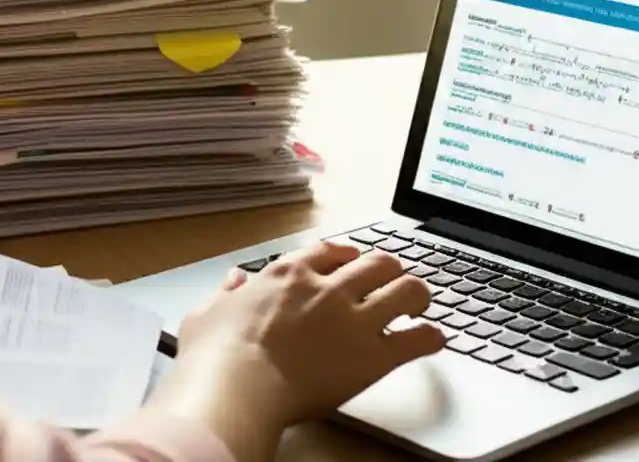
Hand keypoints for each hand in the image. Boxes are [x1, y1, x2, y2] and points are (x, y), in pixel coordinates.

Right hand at [149, 242, 445, 460]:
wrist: (234, 388)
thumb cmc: (214, 357)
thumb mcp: (206, 313)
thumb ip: (225, 293)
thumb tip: (234, 281)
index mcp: (289, 275)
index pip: (331, 250)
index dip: (347, 255)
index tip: (351, 262)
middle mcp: (327, 288)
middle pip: (377, 262)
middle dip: (388, 271)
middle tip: (391, 284)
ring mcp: (353, 319)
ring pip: (406, 289)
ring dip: (416, 295)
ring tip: (419, 306)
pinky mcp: (371, 356)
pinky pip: (418, 339)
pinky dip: (431, 337)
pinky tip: (432, 340)